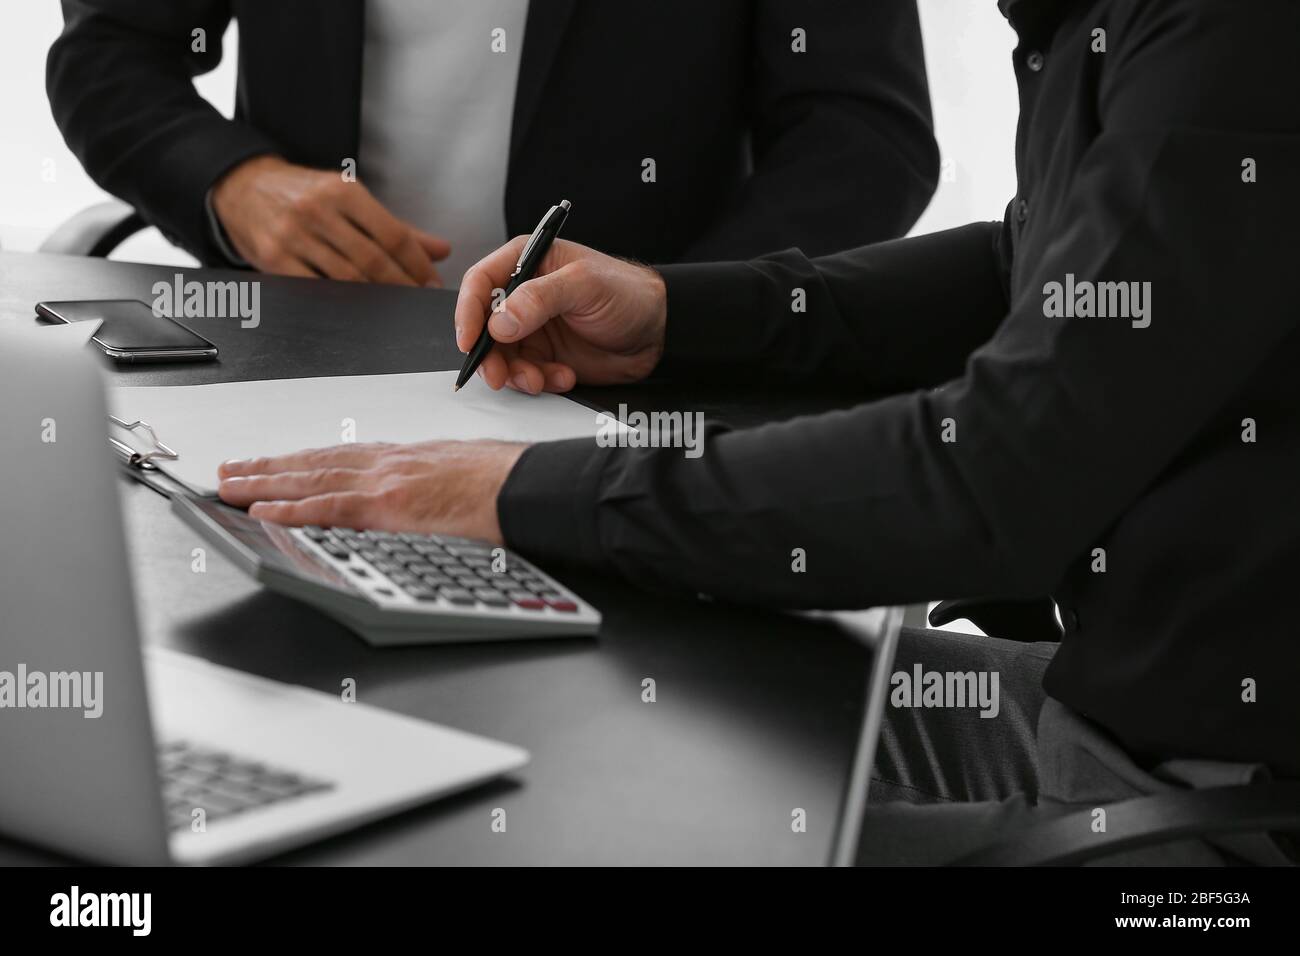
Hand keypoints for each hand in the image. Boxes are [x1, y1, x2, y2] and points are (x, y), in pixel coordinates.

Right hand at [211, 155, 451, 286]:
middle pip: (373, 260)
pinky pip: (315, 288)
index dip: (417, 265)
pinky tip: (358, 309)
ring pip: (346, 278)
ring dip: (376, 298)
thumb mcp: (349, 197)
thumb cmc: (304, 193)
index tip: (432, 283)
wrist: (242, 185)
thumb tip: (442, 250)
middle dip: (402, 285)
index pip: (393, 235)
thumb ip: (397, 227)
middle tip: (418, 300)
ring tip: (394, 307)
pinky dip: (341, 302)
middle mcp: (318, 210)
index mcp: (344, 191)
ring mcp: (293, 235)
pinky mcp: (273, 258)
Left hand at [217, 440, 527, 543]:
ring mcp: (385, 483)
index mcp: (406, 458)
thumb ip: (432, 482)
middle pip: (315, 463)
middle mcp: (388, 464)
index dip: (302, 460)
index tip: (276, 463)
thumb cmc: (505, 480)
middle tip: (229, 470)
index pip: (341, 456)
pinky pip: (327, 506)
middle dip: (268, 467)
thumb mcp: (461, 471)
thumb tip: (422, 496)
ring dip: (263, 482)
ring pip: (310, 478)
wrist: (527, 484)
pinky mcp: (388, 506)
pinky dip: (290, 507)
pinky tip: (261, 509)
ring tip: (229, 485)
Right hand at [455, 237, 666, 392]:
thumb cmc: (628, 293)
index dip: (468, 312)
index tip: (469, 341)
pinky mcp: (546, 356)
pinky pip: (526, 373)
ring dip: (516, 374)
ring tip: (540, 381)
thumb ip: (539, 299)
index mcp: (527, 262)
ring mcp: (533, 328)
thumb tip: (498, 322)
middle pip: (484, 326)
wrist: (660, 332)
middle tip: (499, 376)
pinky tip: (564, 378)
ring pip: (502, 356)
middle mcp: (524, 295)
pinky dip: (540, 381)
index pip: (480, 282)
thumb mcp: (584, 286)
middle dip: (489, 354)